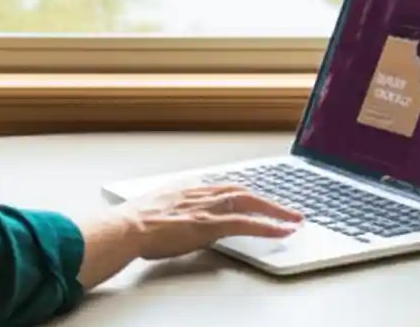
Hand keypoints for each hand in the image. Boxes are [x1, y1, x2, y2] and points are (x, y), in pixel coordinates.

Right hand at [121, 182, 304, 259]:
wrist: (125, 227)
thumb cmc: (133, 223)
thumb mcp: (155, 209)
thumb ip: (171, 209)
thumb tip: (172, 217)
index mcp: (189, 190)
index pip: (225, 188)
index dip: (245, 194)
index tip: (257, 199)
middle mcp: (202, 194)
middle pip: (243, 191)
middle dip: (268, 200)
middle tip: (288, 210)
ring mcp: (207, 208)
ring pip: (250, 203)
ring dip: (276, 211)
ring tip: (294, 220)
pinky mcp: (210, 224)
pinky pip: (246, 223)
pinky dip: (268, 226)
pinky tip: (283, 231)